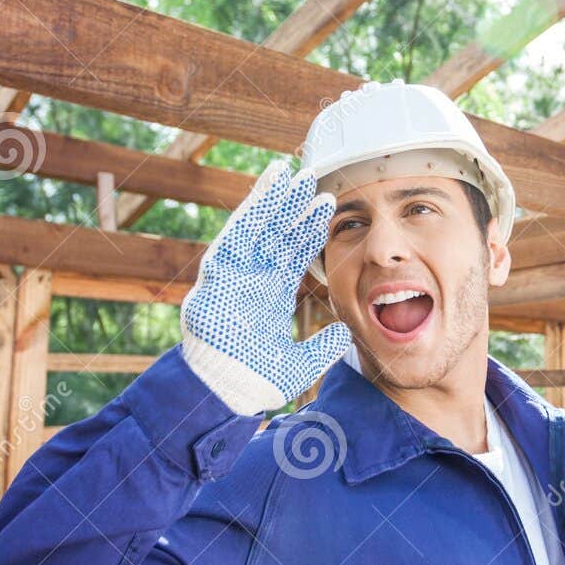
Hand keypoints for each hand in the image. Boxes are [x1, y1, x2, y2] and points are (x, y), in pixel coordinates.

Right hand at [178, 161, 351, 414]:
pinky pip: (235, 235)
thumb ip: (323, 349)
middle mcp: (253, 279)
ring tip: (288, 172)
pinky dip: (250, 211)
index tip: (328, 204)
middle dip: (292, 205)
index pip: (294, 252)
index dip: (309, 228)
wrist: (226, 392)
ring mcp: (234, 274)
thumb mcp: (300, 363)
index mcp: (271, 294)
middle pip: (275, 233)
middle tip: (312, 177)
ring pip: (255, 226)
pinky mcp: (217, 275)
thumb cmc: (256, 382)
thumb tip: (346, 332)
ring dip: (272, 199)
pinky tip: (265, 190)